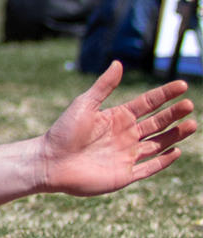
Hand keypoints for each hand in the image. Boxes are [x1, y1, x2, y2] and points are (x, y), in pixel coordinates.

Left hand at [37, 64, 193, 196]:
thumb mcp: (84, 104)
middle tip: (189, 105)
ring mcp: (126, 155)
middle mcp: (125, 135)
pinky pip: (149, 167)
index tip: (182, 85)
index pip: (148, 104)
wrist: (48, 162)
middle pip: (157, 123)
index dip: (165, 95)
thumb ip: (103, 86)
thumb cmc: (62, 132)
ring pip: (158, 144)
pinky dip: (163, 160)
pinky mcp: (124, 174)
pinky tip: (176, 150)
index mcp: (117, 117)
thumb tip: (118, 63)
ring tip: (192, 125)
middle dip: (174, 114)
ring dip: (175, 135)